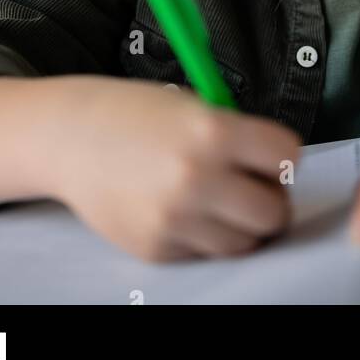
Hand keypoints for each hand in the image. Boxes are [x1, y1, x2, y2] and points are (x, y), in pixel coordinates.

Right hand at [53, 79, 301, 261]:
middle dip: (271, 199)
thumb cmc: (134, 115)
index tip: (271, 157)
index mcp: (213, 131)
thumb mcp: (193, 106)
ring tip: (220, 200)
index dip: (283, 156)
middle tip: (254, 187)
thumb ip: (237, 137)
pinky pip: (205, 253)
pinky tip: (183, 208)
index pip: (287, 156)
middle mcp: (197, 177)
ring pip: (244, 243)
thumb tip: (278, 172)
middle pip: (274, 212)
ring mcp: (176, 218)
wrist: (72, 137)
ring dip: (241, 225)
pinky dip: (203, 236)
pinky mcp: (157, 248)